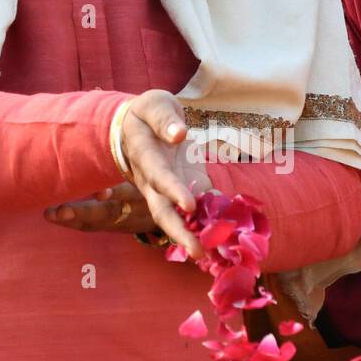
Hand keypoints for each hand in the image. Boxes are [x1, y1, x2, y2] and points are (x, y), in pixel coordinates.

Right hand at [54, 91, 207, 257]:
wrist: (137, 126)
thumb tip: (179, 134)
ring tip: (209, 255)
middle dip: (179, 231)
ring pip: (174, 217)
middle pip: (161, 210)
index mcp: (145, 155)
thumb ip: (164, 118)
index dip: (172, 190)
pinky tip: (224, 239)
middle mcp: (152, 179)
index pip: (158, 175)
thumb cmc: (146, 114)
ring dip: (191, 236)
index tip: (189, 205)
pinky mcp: (180, 190)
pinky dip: (208, 223)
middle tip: (197, 252)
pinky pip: (193, 209)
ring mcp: (165, 190)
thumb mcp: (154, 104)